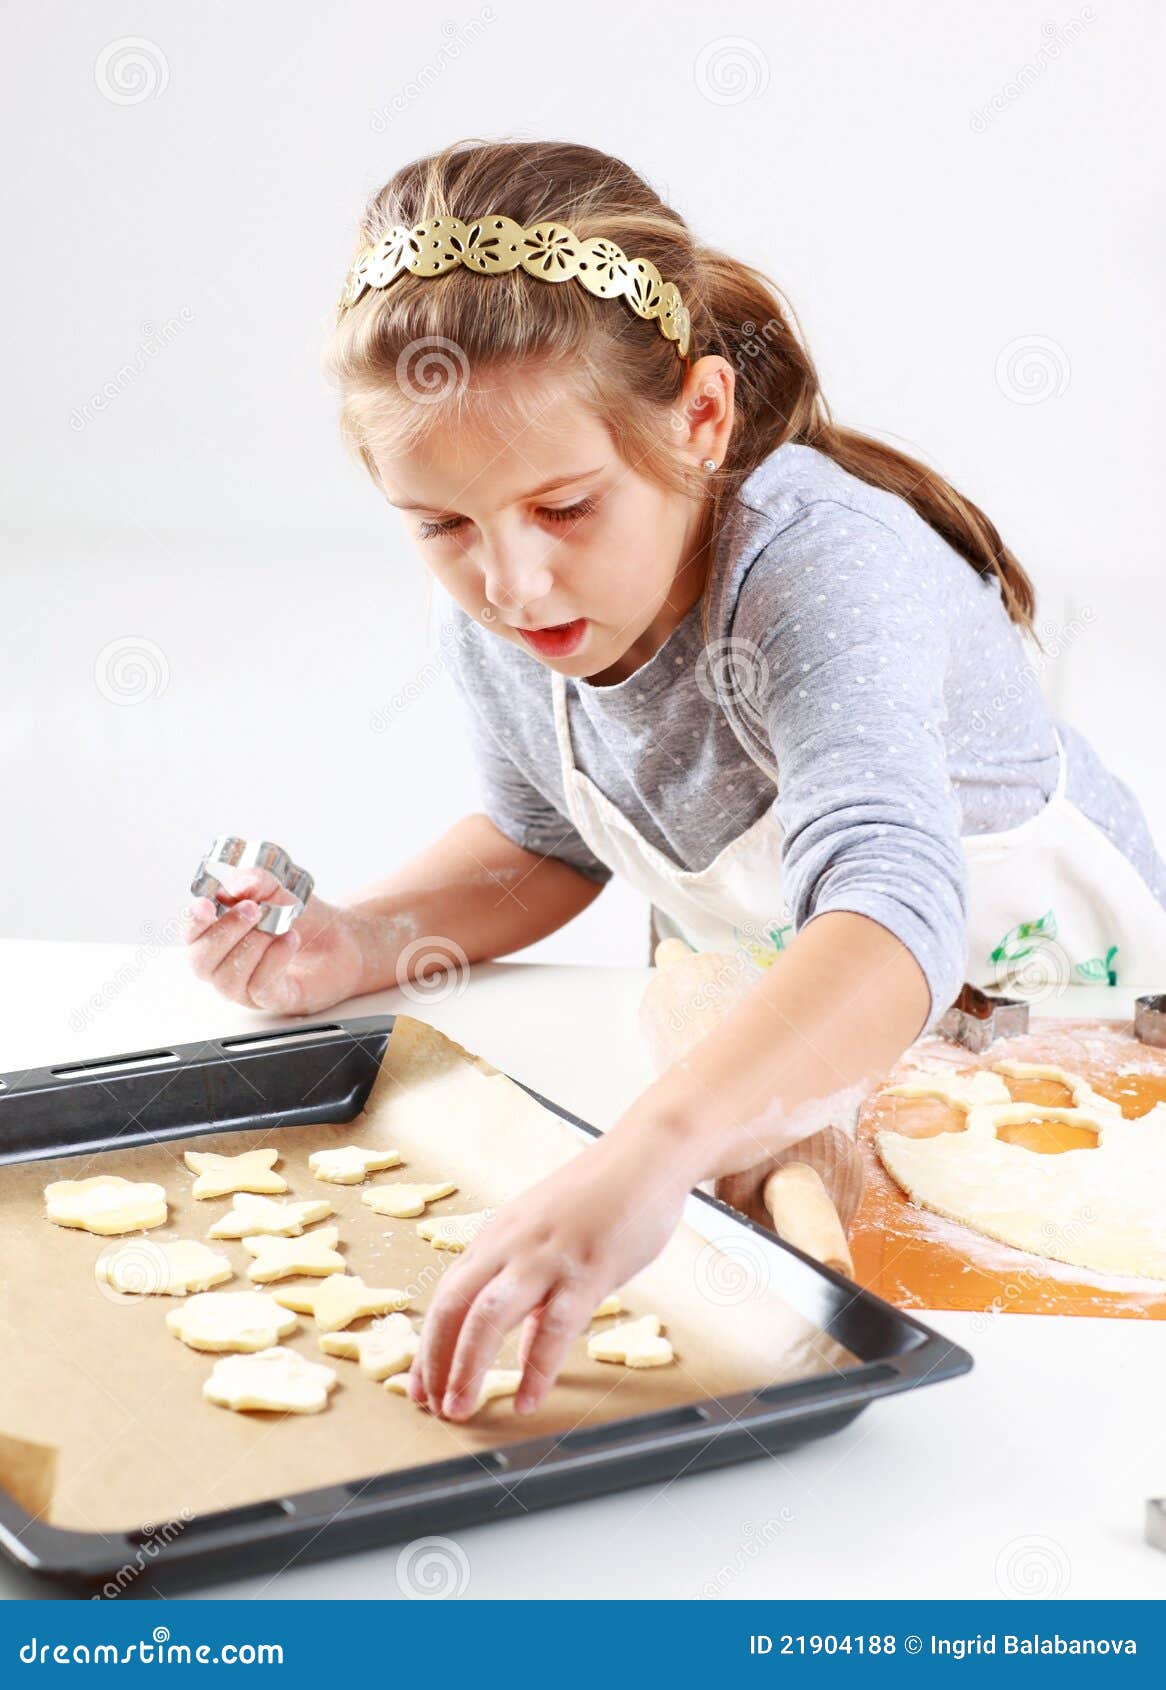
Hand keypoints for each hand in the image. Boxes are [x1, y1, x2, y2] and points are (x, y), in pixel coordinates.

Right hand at [181, 864, 365, 1012]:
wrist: (342, 939)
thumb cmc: (301, 918)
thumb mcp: (279, 889)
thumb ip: (258, 882)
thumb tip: (240, 885)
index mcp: (217, 935)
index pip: (191, 933)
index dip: (193, 921)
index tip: (205, 905)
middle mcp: (224, 965)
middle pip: (201, 960)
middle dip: (226, 932)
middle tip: (254, 909)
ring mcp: (245, 987)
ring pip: (228, 978)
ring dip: (252, 946)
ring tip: (278, 926)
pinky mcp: (272, 999)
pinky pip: (260, 987)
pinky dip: (274, 960)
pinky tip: (289, 940)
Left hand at [408, 1116, 698, 1420]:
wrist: (645, 1155)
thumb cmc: (601, 1197)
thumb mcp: (549, 1240)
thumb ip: (532, 1293)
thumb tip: (524, 1350)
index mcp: (498, 1237)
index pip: (448, 1296)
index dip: (428, 1345)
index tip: (419, 1384)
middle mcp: (511, 1245)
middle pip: (453, 1306)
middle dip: (434, 1360)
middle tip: (429, 1405)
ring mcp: (546, 1257)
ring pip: (487, 1316)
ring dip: (465, 1366)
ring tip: (458, 1409)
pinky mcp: (587, 1269)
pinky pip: (554, 1328)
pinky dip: (536, 1370)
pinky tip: (527, 1400)